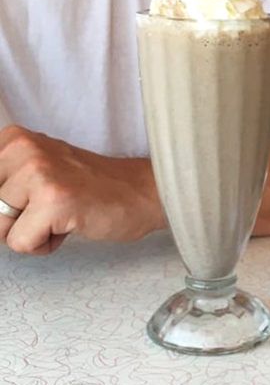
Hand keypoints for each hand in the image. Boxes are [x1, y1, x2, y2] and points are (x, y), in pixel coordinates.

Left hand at [0, 126, 165, 254]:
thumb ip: (6, 182)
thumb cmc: (93, 187)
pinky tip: (69, 225)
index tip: (33, 201)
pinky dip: (45, 245)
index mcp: (14, 139)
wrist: (141, 193)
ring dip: (32, 232)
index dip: (7, 206)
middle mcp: (22, 149)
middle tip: (50, 208)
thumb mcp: (39, 168)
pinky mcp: (53, 201)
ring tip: (61, 215)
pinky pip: (21, 243)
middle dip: (15, 220)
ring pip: (0, 229)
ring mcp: (38, 174)